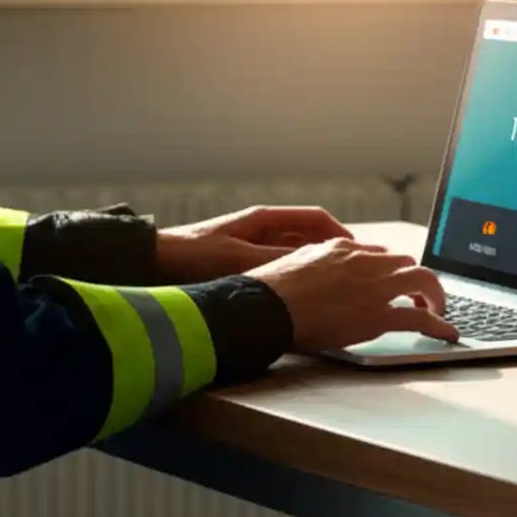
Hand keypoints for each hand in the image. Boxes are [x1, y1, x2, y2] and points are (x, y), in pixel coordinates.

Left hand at [156, 205, 352, 283]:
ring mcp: (252, 247)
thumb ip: (276, 261)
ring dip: (315, 268)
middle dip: (334, 253)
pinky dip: (295, 279)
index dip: (341, 234)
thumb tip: (315, 263)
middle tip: (358, 273)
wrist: (155, 262)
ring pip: (295, 255)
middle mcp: (261, 230)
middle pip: (310, 238)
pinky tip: (304, 297)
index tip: (361, 252)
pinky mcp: (242, 265)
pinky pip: (279, 269)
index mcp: (264, 220)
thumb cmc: (195, 255)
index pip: (316, 220)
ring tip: (338, 288)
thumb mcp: (240, 259)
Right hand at [244, 238, 458, 354]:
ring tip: (437, 311)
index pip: (376, 252)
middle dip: (414, 279)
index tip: (388, 280)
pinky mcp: (378, 316)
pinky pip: (419, 318)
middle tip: (417, 296)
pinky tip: (447, 334)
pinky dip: (439, 325)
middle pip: (404, 261)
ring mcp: (373, 287)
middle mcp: (362, 261)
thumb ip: (310, 267)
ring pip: (421, 279)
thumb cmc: (267, 292)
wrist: (264, 308)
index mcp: (339, 248)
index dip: (387, 268)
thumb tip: (309, 279)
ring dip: (433, 295)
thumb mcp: (290, 266)